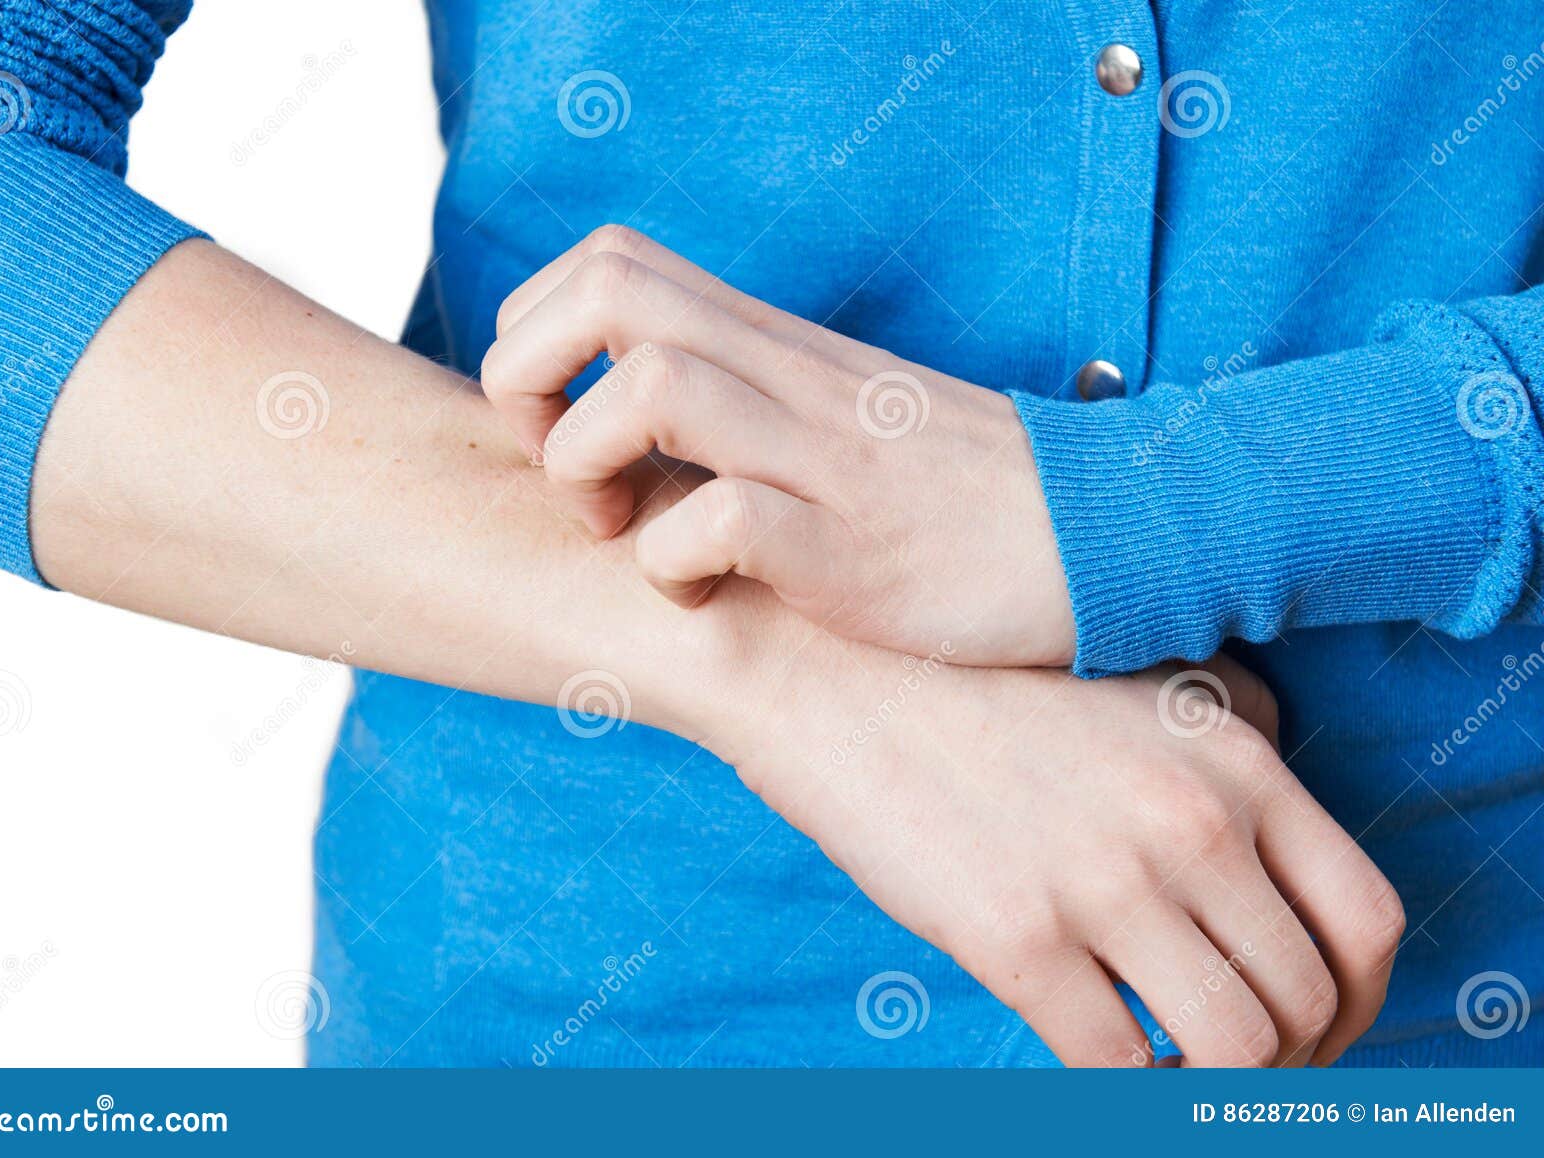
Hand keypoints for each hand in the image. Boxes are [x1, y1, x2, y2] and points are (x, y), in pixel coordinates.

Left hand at [481, 225, 1076, 665]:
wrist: (1102, 535)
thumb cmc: (951, 490)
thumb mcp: (836, 412)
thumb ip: (740, 396)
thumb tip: (620, 420)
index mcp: (776, 343)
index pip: (606, 261)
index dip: (540, 335)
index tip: (561, 425)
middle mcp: (790, 379)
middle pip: (604, 291)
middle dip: (530, 380)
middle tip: (575, 478)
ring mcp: (822, 458)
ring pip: (647, 389)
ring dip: (587, 469)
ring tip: (625, 532)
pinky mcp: (851, 552)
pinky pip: (722, 521)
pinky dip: (672, 565)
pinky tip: (701, 595)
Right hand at [692, 630, 1400, 1067]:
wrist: (834, 673)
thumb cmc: (978, 679)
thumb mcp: (1134, 673)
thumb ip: (1231, 734)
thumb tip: (1277, 818)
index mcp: (1233, 757)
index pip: (1365, 917)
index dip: (1358, 1001)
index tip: (1319, 1027)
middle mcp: (1192, 821)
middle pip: (1306, 1002)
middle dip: (1286, 1062)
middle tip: (1230, 1067)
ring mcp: (1105, 881)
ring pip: (1232, 1052)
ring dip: (1215, 1090)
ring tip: (1169, 1077)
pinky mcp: (1017, 939)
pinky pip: (1117, 1069)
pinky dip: (1128, 1098)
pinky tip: (1104, 1074)